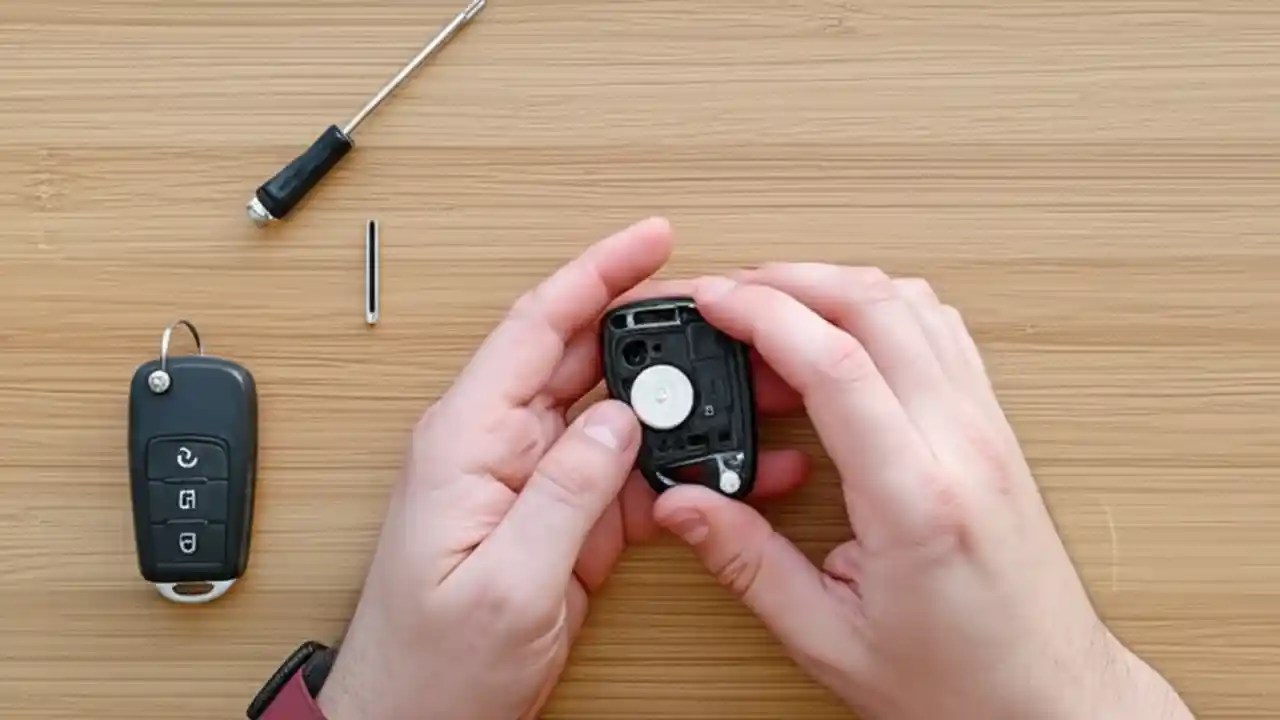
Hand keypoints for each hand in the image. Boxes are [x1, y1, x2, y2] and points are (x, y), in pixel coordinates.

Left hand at [315, 220, 809, 719]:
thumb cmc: (431, 666)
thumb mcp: (504, 584)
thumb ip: (564, 494)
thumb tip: (618, 420)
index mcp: (467, 440)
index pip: (536, 327)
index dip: (595, 273)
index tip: (651, 240)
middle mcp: (500, 447)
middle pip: (582, 358)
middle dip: (653, 328)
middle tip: (722, 312)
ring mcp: (534, 482)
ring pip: (614, 413)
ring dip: (675, 399)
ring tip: (741, 384)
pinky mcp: (561, 521)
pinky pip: (625, 475)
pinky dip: (675, 466)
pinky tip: (724, 464)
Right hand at [655, 265, 1193, 719]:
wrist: (1051, 701)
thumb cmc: (962, 685)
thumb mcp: (830, 638)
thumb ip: (747, 563)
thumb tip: (684, 505)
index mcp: (916, 499)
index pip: (838, 364)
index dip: (765, 314)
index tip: (713, 300)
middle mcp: (963, 446)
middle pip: (878, 305)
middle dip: (790, 278)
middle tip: (729, 295)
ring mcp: (987, 430)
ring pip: (915, 304)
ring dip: (837, 288)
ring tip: (776, 314)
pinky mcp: (995, 430)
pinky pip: (942, 332)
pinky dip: (883, 309)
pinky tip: (844, 336)